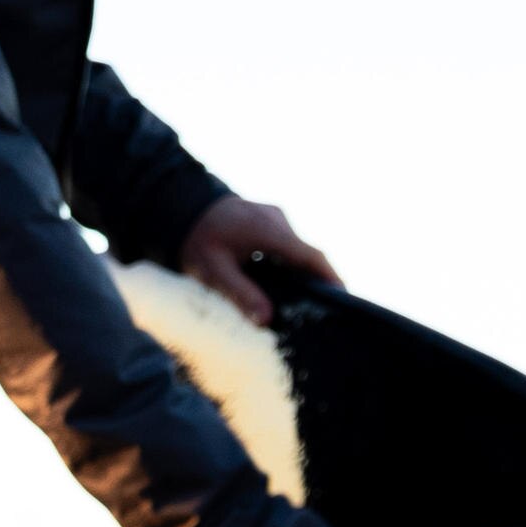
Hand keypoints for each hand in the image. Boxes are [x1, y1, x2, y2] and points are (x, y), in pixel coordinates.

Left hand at [181, 196, 334, 322]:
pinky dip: (290, 264)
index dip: (331, 277)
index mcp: (268, 230)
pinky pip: (287, 244)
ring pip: (297, 250)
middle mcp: (277, 220)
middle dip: (318, 280)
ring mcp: (274, 217)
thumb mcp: (214, 271)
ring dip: (301, 272)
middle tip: (323, 310)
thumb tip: (267, 320)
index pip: (311, 255)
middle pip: (307, 254)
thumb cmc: (196, 239)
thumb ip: (241, 295)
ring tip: (301, 301)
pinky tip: (282, 284)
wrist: (181, 206)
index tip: (345, 297)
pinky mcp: (269, 220)